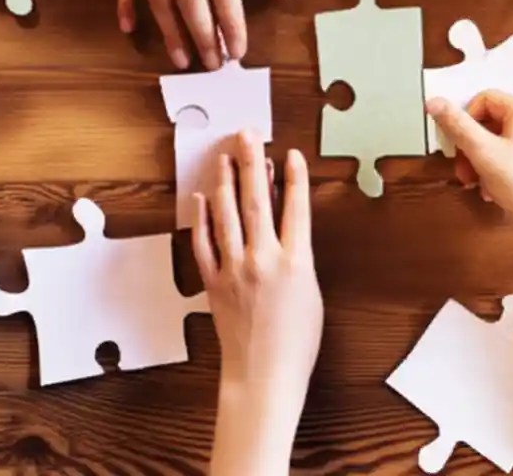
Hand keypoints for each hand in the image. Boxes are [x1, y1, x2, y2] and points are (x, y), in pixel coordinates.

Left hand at [193, 133, 320, 473]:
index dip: (294, 176)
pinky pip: (204, 242)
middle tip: (248, 135)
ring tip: (224, 157)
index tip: (290, 153)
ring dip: (224, 181)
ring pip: (226, 214)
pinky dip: (201, 218)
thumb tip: (288, 227)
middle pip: (257, 199)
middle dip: (252, 162)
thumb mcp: (311, 294)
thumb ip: (299, 257)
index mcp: (296, 262)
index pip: (296, 207)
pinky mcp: (214, 282)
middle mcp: (264, 259)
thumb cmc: (296, 343)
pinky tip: (201, 199)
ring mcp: (235, 269)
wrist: (264, 376)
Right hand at [427, 91, 512, 228]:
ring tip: (477, 183)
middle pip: (492, 121)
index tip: (458, 145)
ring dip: (482, 160)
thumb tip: (434, 102)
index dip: (465, 122)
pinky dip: (499, 167)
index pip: (484, 99)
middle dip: (472, 147)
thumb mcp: (481, 152)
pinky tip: (493, 188)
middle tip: (463, 170)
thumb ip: (456, 124)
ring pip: (501, 139)